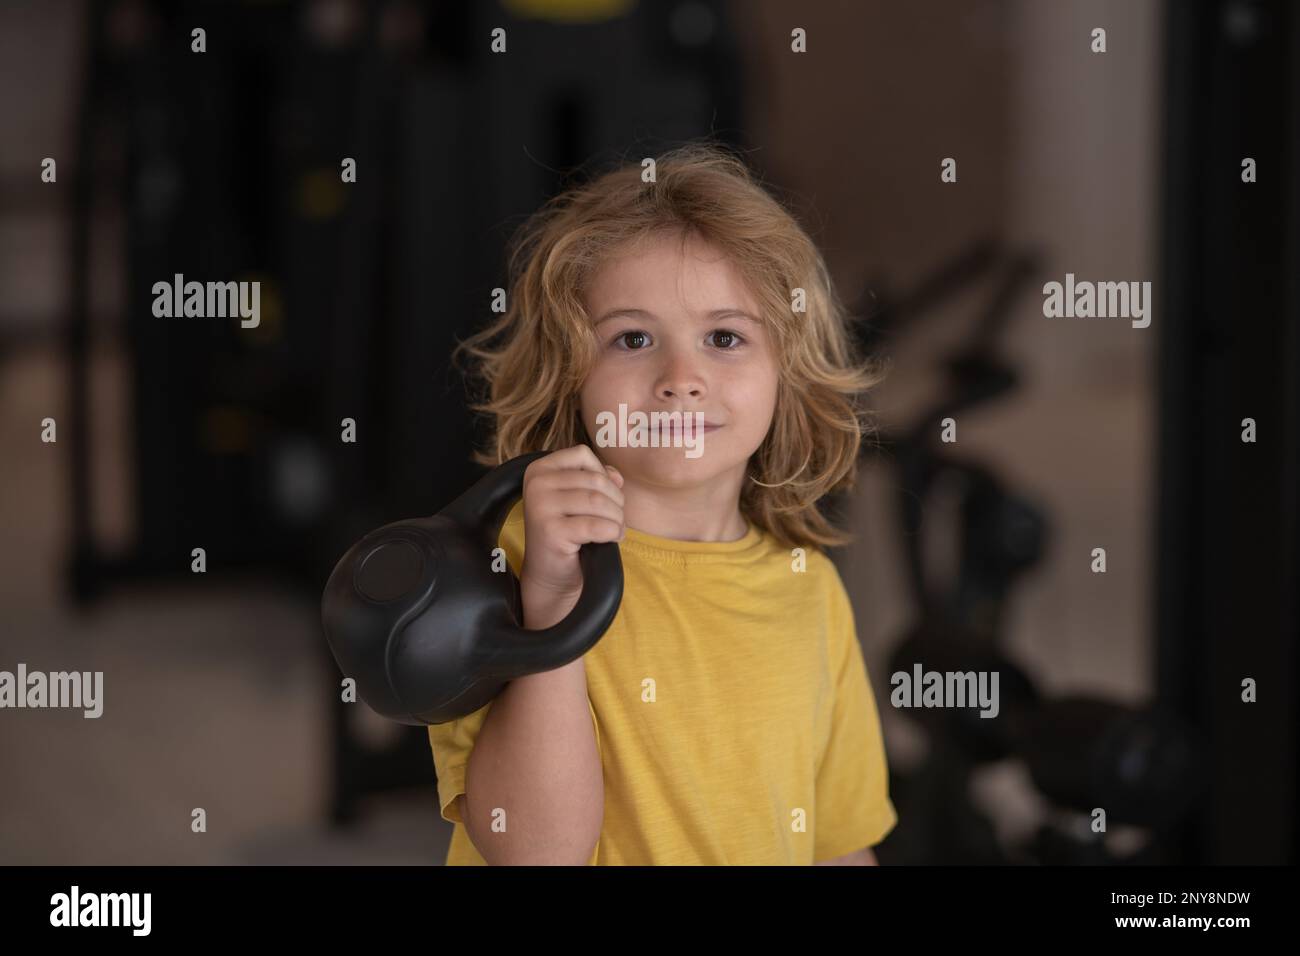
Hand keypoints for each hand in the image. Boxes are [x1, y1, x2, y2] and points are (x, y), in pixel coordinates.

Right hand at [519, 444, 624, 602]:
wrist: (551, 573)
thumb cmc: (569, 531)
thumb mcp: (579, 497)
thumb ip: (596, 477)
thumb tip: (616, 476)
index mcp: (539, 469)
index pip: (582, 454)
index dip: (603, 474)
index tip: (605, 496)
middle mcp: (536, 484)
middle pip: (595, 479)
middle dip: (616, 500)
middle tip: (617, 518)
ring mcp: (540, 507)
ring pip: (598, 501)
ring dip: (617, 518)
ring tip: (616, 529)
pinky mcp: (551, 531)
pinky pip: (596, 525)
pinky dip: (612, 532)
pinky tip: (611, 539)